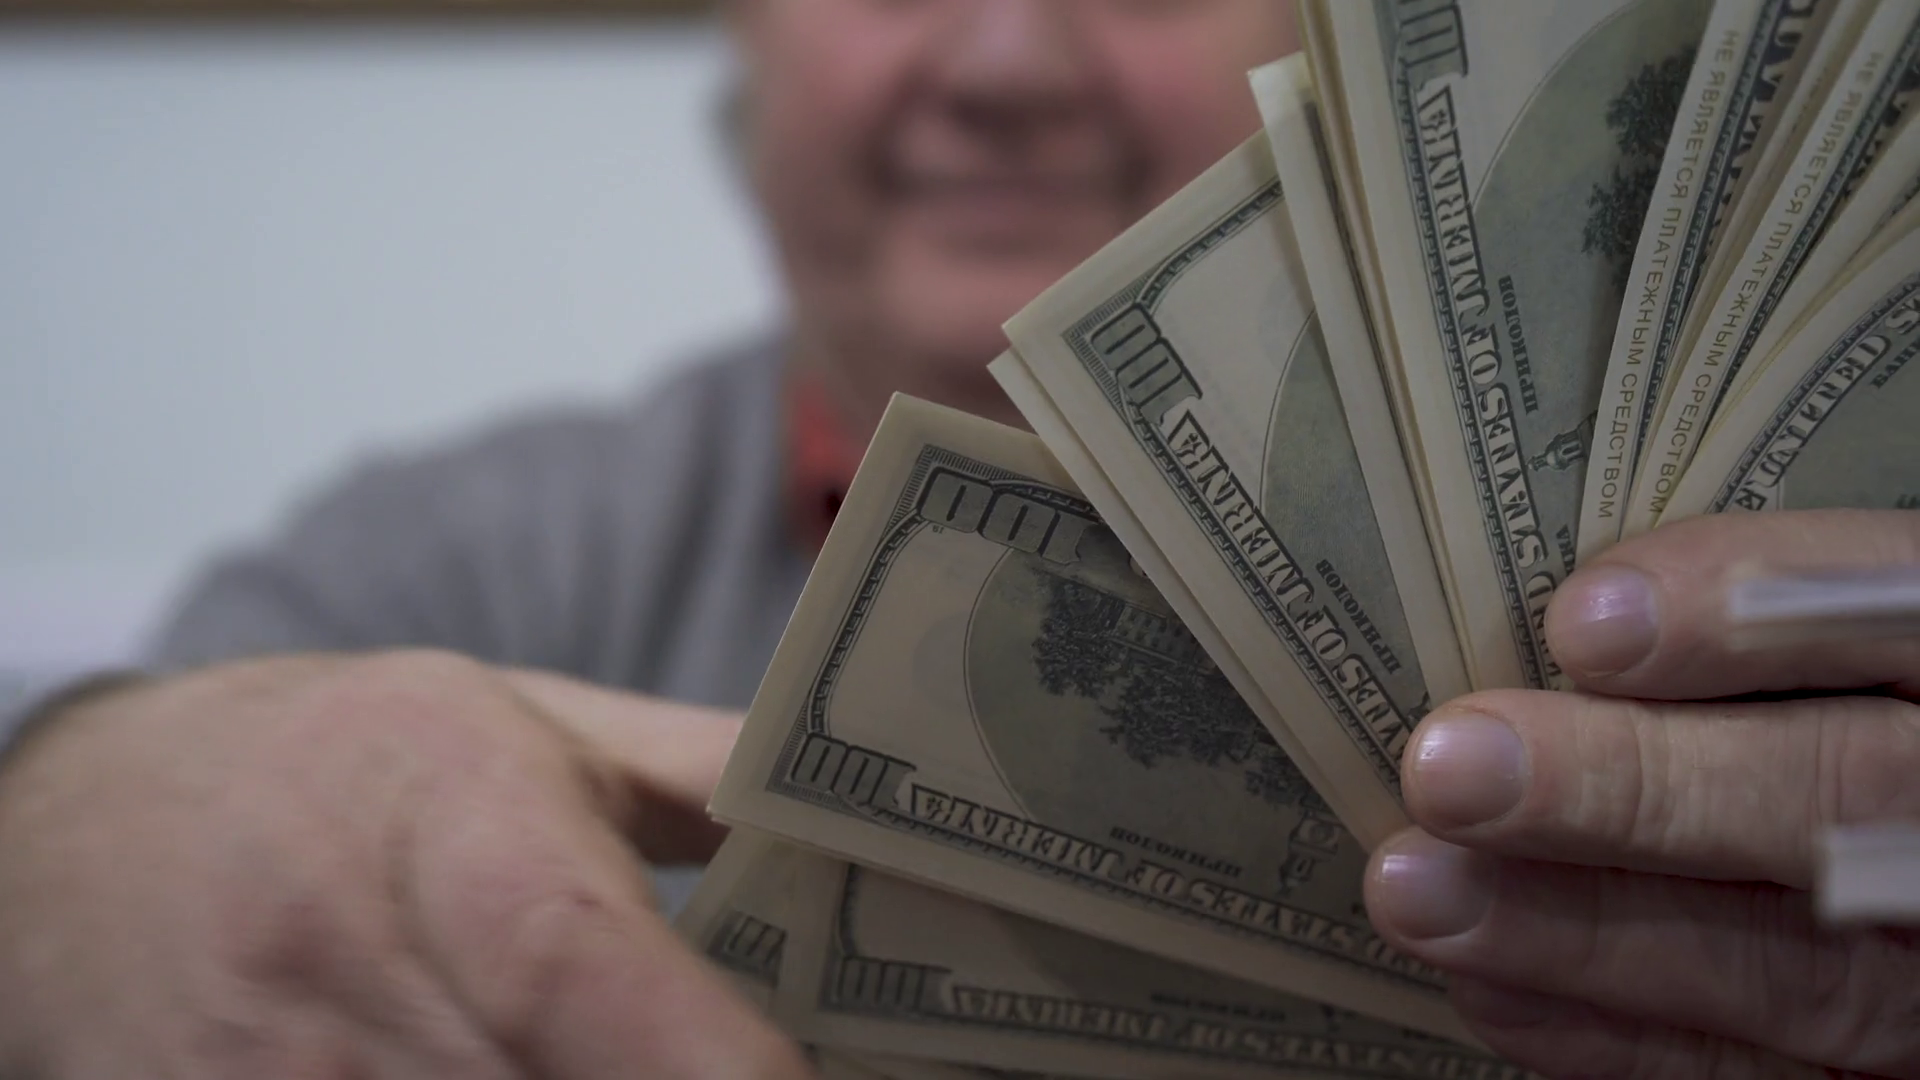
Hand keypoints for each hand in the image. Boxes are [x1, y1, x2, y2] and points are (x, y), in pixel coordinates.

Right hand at [0, 650, 811, 1079]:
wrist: (90, 834)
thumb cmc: (341, 765)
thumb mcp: (526, 723)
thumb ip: (706, 775)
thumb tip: (879, 813)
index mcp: (453, 824)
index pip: (572, 963)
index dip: (697, 1057)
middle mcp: (351, 977)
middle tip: (753, 1070)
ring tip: (654, 1061)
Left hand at [1364, 510, 1919, 1077]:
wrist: (1888, 874)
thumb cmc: (1813, 715)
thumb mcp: (1826, 638)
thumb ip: (1747, 622)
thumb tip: (1554, 630)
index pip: (1895, 614)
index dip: (1750, 618)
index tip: (1581, 624)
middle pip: (1842, 801)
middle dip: (1632, 787)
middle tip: (1449, 769)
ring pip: (1797, 964)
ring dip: (1581, 930)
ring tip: (1416, 886)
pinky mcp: (1889, 1075)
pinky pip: (1763, 1075)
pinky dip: (1614, 1035)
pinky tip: (1485, 983)